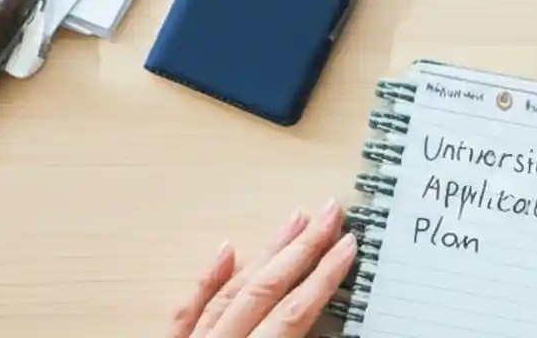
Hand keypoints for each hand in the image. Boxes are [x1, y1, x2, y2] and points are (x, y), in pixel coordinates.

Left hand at [171, 199, 357, 337]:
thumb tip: (327, 325)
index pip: (294, 312)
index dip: (324, 277)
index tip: (348, 244)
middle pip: (266, 288)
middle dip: (303, 248)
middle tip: (330, 211)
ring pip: (232, 288)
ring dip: (267, 253)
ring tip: (295, 218)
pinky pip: (187, 308)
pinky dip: (208, 278)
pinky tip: (226, 249)